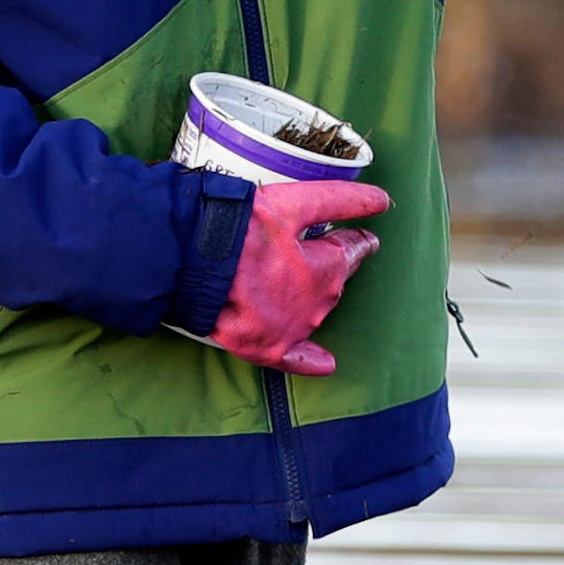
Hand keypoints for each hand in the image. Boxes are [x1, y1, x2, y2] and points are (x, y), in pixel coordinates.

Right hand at [208, 179, 388, 375]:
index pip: (349, 252)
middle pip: (333, 283)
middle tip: (334, 252)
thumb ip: (338, 200)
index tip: (366, 237)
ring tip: (306, 283)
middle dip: (335, 267)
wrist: (181, 262)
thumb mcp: (288, 202)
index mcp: (321, 270)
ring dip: (315, 298)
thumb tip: (382, 200)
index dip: (357, 241)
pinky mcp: (261, 347)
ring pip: (313, 313)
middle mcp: (311, 306)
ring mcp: (287, 330)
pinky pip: (293, 359)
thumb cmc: (232, 228)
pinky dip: (309, 361)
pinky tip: (326, 364)